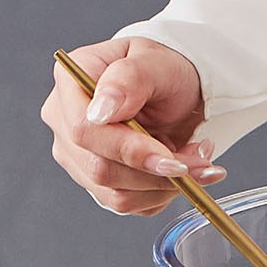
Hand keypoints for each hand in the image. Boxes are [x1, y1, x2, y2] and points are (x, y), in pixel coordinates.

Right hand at [40, 37, 221, 214]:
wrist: (177, 91)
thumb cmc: (163, 70)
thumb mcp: (156, 62)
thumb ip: (129, 79)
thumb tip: (101, 110)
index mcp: (70, 83)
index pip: (83, 130)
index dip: (128, 149)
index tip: (170, 157)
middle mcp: (65, 123)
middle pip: (99, 168)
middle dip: (157, 171)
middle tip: (201, 159)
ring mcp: (79, 157)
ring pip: (116, 193)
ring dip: (166, 184)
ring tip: (197, 158)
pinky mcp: (98, 183)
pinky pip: (129, 204)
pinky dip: (163, 193)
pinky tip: (181, 169)